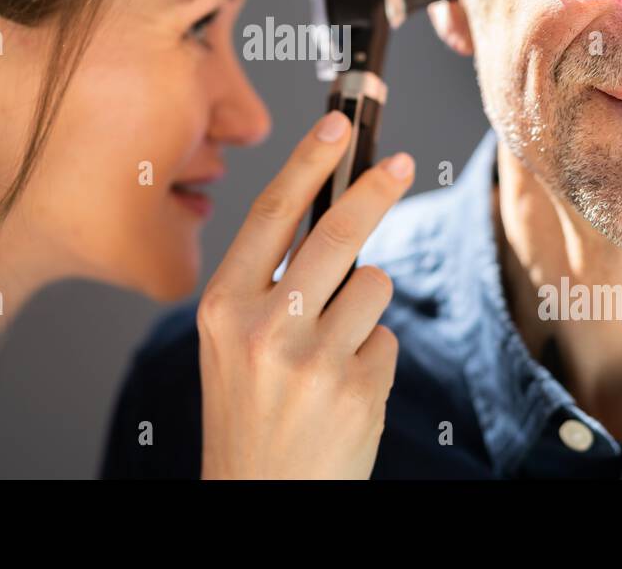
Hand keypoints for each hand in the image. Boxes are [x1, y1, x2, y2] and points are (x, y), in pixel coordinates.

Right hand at [198, 110, 413, 478]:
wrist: (257, 497)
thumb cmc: (248, 411)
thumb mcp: (232, 341)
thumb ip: (269, 283)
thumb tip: (337, 214)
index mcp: (222, 306)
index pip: (271, 214)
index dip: (307, 161)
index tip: (336, 124)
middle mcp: (263, 328)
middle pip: (336, 233)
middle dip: (374, 189)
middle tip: (399, 163)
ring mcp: (312, 360)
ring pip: (373, 285)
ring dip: (366, 306)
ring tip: (331, 353)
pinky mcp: (357, 389)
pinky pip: (386, 340)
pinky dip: (373, 358)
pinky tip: (342, 392)